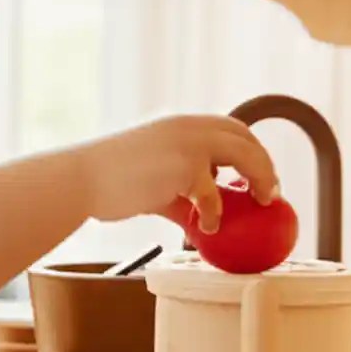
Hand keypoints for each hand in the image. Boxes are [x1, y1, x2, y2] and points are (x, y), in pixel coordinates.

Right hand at [77, 114, 279, 233]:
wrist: (81, 179)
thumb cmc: (108, 184)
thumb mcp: (153, 184)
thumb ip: (180, 196)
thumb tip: (200, 221)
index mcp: (181, 125)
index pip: (230, 128)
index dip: (250, 150)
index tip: (256, 176)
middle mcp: (189, 127)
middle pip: (244, 138)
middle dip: (264, 164)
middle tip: (269, 194)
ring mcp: (189, 143)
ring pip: (244, 154)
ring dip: (260, 178)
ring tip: (260, 202)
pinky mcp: (183, 166)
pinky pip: (214, 193)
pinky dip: (216, 213)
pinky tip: (207, 227)